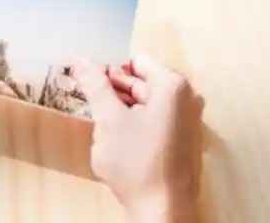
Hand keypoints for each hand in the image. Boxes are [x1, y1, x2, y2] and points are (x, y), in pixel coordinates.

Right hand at [74, 55, 204, 222]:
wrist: (162, 211)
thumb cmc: (138, 165)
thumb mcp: (108, 120)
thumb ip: (94, 85)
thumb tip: (80, 61)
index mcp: (173, 86)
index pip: (136, 61)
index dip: (110, 70)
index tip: (91, 83)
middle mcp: (188, 99)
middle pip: (144, 81)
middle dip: (116, 91)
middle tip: (93, 104)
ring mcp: (189, 121)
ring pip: (149, 103)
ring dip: (125, 110)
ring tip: (105, 127)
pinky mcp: (184, 142)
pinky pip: (158, 121)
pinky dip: (138, 125)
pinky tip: (121, 143)